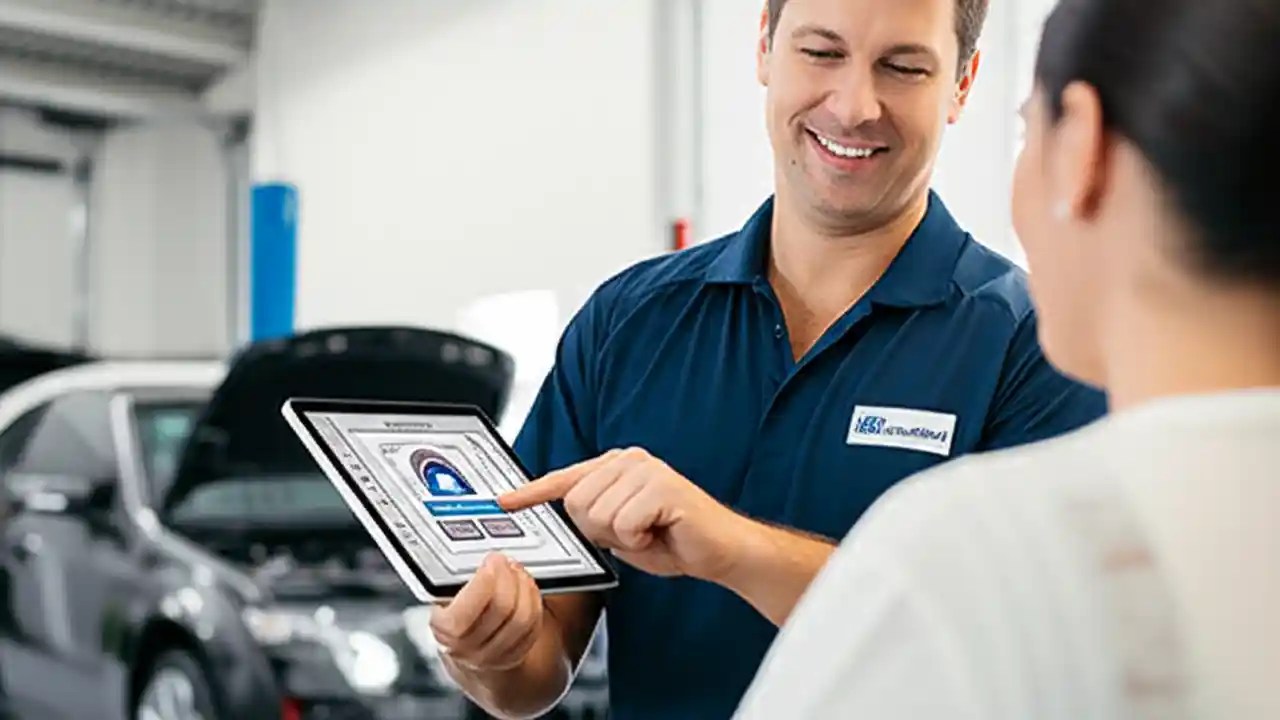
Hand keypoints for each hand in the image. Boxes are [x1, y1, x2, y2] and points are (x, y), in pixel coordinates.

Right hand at [428, 553, 543, 671]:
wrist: (461, 649)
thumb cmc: (452, 613)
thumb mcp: (442, 594)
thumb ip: (454, 576)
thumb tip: (471, 548)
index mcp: (444, 629)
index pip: (462, 615)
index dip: (482, 584)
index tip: (490, 562)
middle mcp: (467, 648)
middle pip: (501, 610)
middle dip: (509, 577)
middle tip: (506, 561)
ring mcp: (493, 655)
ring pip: (522, 619)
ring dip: (525, 587)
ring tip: (518, 571)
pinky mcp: (515, 656)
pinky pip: (534, 628)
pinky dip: (535, 603)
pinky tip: (527, 589)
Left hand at [498, 448, 747, 581]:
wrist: (723, 549)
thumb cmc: (674, 540)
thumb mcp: (621, 530)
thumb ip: (593, 519)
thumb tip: (564, 519)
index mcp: (617, 466)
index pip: (565, 478)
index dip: (531, 492)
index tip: (503, 501)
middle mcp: (629, 460)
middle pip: (576, 503)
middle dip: (598, 530)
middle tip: (633, 533)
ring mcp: (646, 470)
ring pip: (597, 515)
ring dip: (621, 537)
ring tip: (650, 531)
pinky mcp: (662, 487)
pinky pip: (624, 523)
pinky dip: (639, 538)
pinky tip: (661, 531)